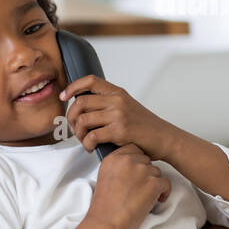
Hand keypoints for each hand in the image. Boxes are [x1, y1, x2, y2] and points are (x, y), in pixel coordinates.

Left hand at [62, 75, 181, 158]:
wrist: (165, 138)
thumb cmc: (144, 126)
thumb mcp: (127, 106)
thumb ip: (108, 103)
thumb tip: (82, 106)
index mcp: (117, 92)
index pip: (90, 80)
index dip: (73, 86)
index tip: (63, 96)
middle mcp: (117, 101)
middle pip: (80, 102)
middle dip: (71, 117)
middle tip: (73, 129)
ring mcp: (118, 115)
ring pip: (83, 120)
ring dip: (78, 133)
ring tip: (84, 140)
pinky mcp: (119, 131)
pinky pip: (92, 136)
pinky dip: (87, 144)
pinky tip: (91, 148)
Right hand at [86, 143, 170, 228]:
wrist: (108, 221)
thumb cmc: (105, 205)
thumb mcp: (105, 177)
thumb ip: (118, 166)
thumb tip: (132, 166)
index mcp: (114, 158)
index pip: (133, 149)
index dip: (137, 161)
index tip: (135, 171)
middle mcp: (128, 160)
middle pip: (146, 160)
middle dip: (145, 173)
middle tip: (140, 187)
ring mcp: (142, 170)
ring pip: (157, 171)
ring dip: (154, 183)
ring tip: (145, 196)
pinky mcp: (153, 183)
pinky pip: (166, 183)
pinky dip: (163, 192)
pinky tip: (155, 199)